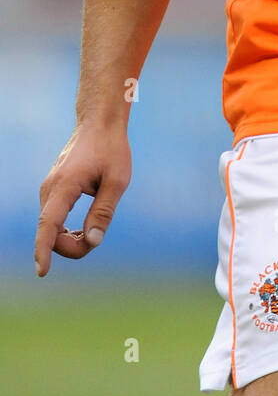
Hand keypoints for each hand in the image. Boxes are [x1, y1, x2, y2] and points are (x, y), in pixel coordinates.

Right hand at [35, 122, 131, 276]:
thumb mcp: (117, 180)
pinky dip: (64, 230)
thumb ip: (104, 211)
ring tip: (94, 231)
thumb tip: (93, 241)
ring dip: (68, 238)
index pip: (49, 225)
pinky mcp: (52, 190)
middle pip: (50, 232)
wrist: (99, 123)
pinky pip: (52, 219)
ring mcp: (48, 189)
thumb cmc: (111, 149)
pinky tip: (82, 229)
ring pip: (51, 227)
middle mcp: (50, 188)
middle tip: (97, 238)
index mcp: (65, 185)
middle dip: (71, 246)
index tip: (42, 272)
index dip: (44, 250)